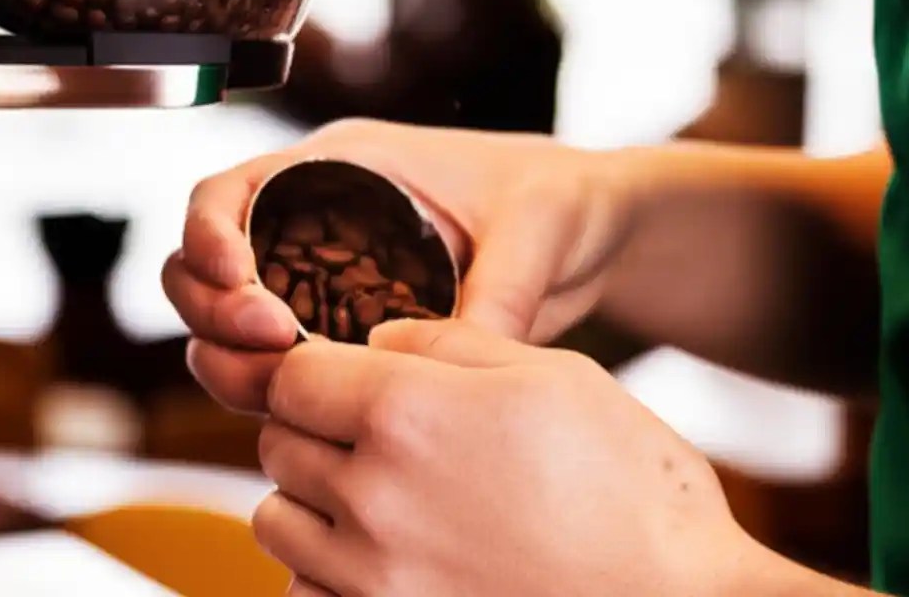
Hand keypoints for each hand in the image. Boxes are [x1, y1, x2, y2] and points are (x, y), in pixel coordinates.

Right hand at [162, 118, 637, 412]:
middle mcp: (315, 224)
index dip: (208, 236)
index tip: (238, 281)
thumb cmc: (561, 199)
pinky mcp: (350, 336)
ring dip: (235, 365)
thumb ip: (496, 293)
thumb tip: (452, 373)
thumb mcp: (535, 228)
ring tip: (285, 397)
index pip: (228, 192)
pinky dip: (278, 396)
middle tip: (275, 349)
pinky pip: (285, 370)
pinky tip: (313, 418)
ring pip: (233, 330)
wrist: (593, 235)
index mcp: (340, 168)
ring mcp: (327, 284)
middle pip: (205, 269)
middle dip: (215, 314)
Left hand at [252, 319, 759, 596]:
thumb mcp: (552, 375)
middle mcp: (373, 499)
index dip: (314, 372)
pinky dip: (325, 574)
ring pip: (277, 524)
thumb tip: (376, 338)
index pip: (290, 378)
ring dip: (311, 503)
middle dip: (313, 431)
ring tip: (380, 499)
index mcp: (407, 415)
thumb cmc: (631, 484)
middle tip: (373, 438)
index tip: (345, 382)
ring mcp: (373, 580)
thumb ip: (449, 343)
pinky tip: (384, 561)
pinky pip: (304, 593)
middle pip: (278, 446)